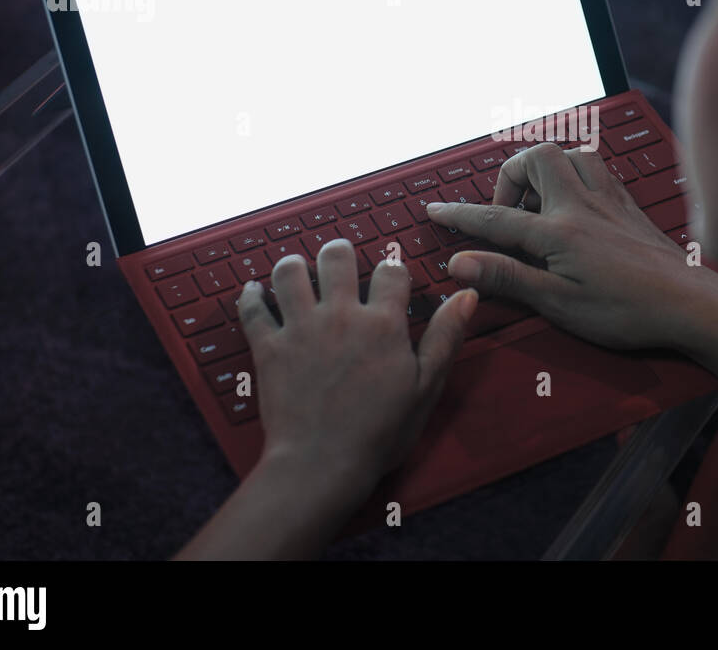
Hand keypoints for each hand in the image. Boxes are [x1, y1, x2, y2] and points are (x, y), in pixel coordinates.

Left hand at [239, 238, 475, 490]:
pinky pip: (253, 309)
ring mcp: (300, 329)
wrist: (322, 464)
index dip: (392, 269)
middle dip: (339, 252)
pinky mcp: (269, 348)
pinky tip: (254, 291)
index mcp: (383, 324)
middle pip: (336, 258)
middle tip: (339, 258)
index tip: (390, 277)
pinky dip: (250, 296)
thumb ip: (445, 337)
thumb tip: (467, 295)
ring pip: (289, 273)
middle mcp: (341, 316)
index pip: (391, 271)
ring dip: (293, 265)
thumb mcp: (426, 387)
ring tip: (298, 269)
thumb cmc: (379, 433)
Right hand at [425, 142, 717, 354]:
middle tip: (505, 212)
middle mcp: (582, 206)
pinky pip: (598, 169)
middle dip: (510, 175)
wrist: (691, 304)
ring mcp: (609, 202)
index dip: (460, 215)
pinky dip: (577, 174)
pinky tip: (576, 202)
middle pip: (537, 158)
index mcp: (559, 233)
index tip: (435, 211)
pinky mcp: (629, 206)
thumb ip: (507, 279)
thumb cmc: (628, 311)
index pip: (496, 219)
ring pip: (572, 154)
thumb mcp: (559, 305)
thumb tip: (459, 264)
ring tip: (538, 205)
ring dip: (547, 168)